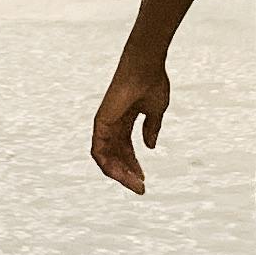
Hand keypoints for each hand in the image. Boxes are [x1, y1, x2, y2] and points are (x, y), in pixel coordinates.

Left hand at [91, 55, 168, 194]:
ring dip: (120, 173)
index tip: (144, 178)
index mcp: (125, 119)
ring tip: (135, 184)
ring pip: (107, 158)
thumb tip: (150, 146)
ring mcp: (105, 124)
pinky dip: (109, 166)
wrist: (145, 68)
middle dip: (128, 173)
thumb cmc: (152, 83)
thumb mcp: (156, 111)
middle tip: (140, 186)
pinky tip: (122, 175)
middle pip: (116, 155)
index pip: (126, 148)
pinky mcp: (100, 123)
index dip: (134, 164)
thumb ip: (151, 128)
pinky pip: (99, 152)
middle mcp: (113, 123)